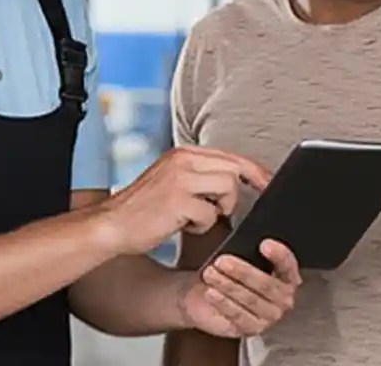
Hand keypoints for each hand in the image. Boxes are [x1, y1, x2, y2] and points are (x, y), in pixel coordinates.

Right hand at [96, 147, 271, 254]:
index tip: (267, 183)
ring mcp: (180, 179)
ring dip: (220, 208)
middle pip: (234, 169)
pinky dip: (202, 225)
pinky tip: (184, 226)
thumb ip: (199, 176)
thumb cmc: (143, 209)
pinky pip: (211, 213)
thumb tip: (235, 181)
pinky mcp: (178, 201)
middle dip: (239, 193)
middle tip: (232, 208)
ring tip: (198, 217)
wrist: (112, 225)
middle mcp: (182, 161)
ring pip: (228, 188)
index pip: (229, 155)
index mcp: (182, 154)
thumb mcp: (171, 181)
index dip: (253, 170)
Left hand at [181, 239, 301, 337]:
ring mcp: (269, 316)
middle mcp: (282, 299)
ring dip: (228, 285)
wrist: (209, 296)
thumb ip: (245, 252)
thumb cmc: (231, 275)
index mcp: (285, 277)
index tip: (264, 244)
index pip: (288, 265)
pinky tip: (212, 293)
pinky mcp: (252, 329)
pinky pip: (238, 316)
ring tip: (211, 274)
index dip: (279, 255)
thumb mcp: (239, 259)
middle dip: (242, 271)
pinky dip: (223, 303)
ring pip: (250, 300)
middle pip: (266, 284)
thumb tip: (239, 246)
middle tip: (222, 261)